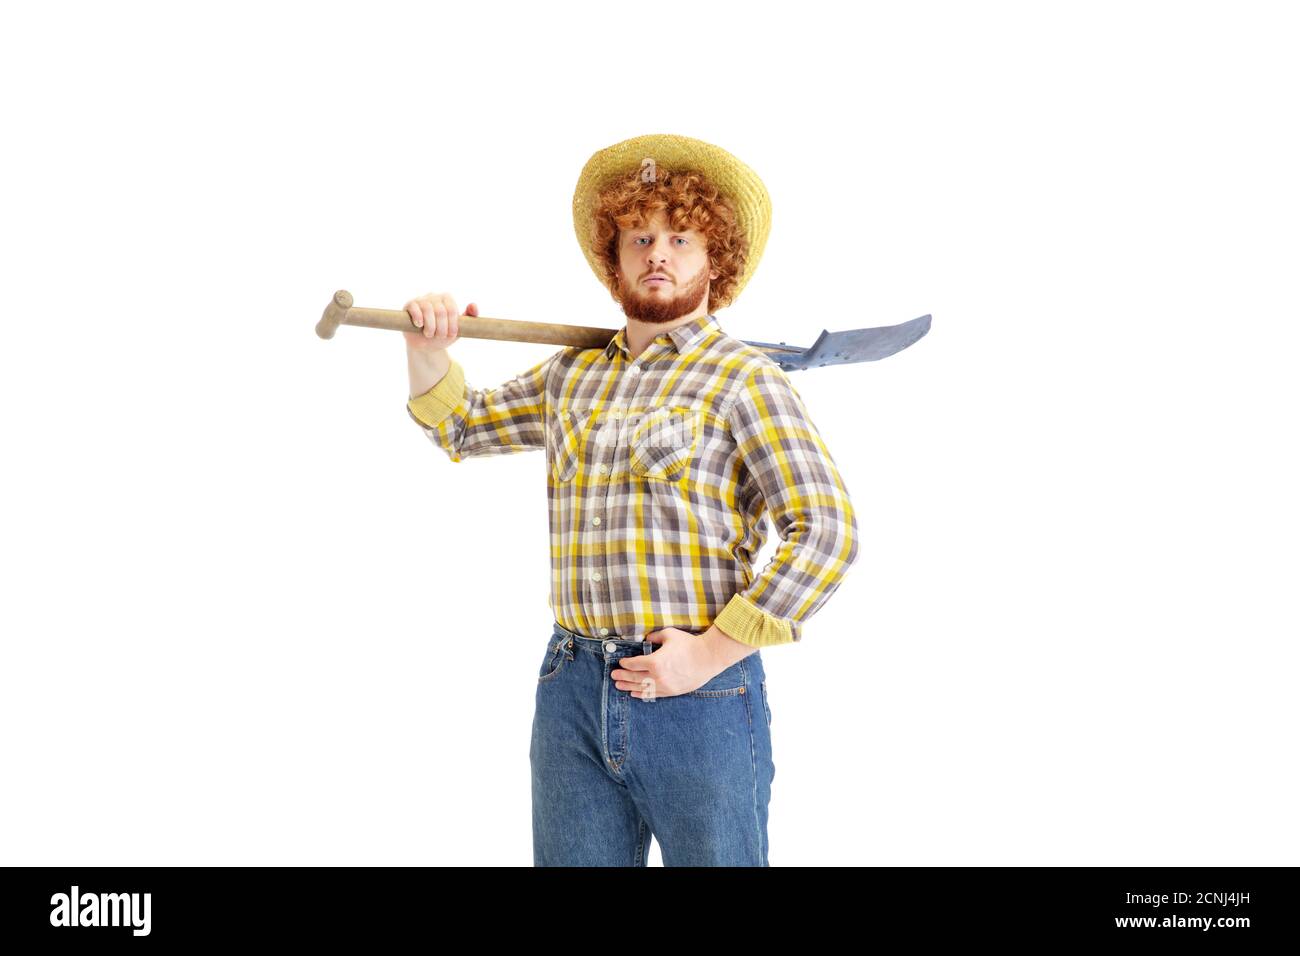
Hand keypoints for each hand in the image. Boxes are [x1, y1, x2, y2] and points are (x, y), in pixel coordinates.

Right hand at [402, 292, 474, 351]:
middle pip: (440, 311)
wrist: (426, 345)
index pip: (452, 310)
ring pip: (427, 309)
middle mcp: (434, 296)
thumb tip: (473, 306)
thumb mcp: (459, 328)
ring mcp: (421, 299)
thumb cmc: (444, 334)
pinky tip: (419, 325)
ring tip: (429, 334)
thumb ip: (469, 317)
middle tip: (439, 337)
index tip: (451, 335)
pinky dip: (418, 318)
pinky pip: (414, 307)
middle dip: (441, 328)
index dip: (452, 325)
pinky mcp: (409, 305)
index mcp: (447, 299)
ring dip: (430, 326)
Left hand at [611, 626, 730, 699]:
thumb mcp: (669, 634)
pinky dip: (642, 694)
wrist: (708, 658)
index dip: (625, 663)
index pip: (634, 664)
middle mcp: (657, 676)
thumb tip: (647, 638)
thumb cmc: (689, 644)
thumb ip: (655, 636)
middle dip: (622, 676)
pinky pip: (653, 695)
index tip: (621, 662)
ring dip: (629, 687)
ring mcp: (665, 686)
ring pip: (642, 688)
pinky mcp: (672, 692)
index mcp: (655, 662)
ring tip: (619, 686)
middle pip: (634, 678)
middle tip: (614, 676)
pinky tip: (635, 694)